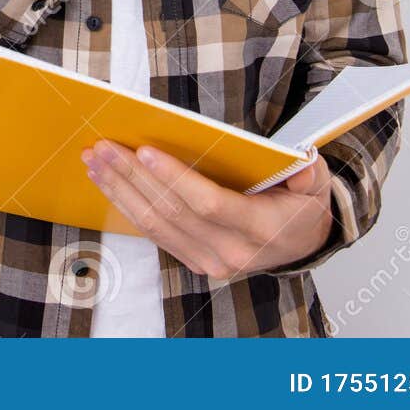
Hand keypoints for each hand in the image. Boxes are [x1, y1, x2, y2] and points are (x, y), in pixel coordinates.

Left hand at [82, 140, 334, 277]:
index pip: (208, 204)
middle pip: (171, 212)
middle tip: (102, 147)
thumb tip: (301, 157)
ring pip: (155, 225)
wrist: (301, 243)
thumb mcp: (315, 183)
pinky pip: (154, 233)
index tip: (145, 150)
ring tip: (94, 160)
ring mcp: (209, 261)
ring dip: (120, 190)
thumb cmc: (301, 205)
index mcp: (260, 228)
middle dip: (132, 177)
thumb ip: (308, 171)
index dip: (174, 178)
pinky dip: (127, 205)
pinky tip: (108, 181)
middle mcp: (230, 252)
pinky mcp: (193, 260)